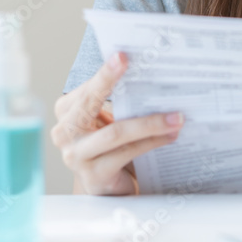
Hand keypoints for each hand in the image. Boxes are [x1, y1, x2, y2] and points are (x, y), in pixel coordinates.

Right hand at [50, 51, 185, 194]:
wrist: (108, 186)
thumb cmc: (110, 145)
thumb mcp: (109, 120)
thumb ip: (119, 101)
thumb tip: (151, 77)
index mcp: (67, 111)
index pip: (88, 88)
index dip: (105, 73)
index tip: (122, 56)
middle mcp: (64, 132)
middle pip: (92, 103)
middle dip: (118, 85)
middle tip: (148, 73)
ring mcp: (75, 156)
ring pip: (116, 132)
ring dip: (151, 123)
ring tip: (176, 117)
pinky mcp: (93, 176)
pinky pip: (126, 152)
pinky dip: (151, 142)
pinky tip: (169, 136)